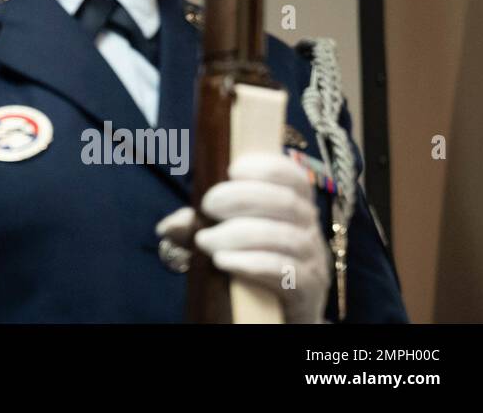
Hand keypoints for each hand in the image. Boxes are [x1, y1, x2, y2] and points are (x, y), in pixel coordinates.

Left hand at [155, 152, 329, 323]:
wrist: (275, 315)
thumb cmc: (251, 267)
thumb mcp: (223, 240)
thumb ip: (199, 228)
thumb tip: (169, 226)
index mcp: (295, 209)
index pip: (295, 177)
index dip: (267, 167)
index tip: (232, 169)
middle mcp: (309, 230)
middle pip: (286, 203)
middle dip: (242, 197)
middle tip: (207, 206)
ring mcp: (313, 260)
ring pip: (285, 236)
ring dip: (240, 234)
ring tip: (205, 241)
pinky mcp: (308, 290)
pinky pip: (286, 271)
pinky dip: (252, 263)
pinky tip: (223, 261)